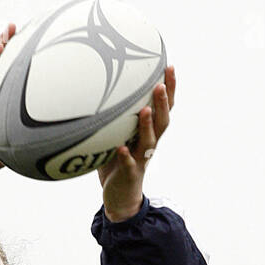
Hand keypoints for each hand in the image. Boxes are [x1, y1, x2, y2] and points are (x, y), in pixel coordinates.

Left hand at [97, 64, 174, 221]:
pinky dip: (126, 156)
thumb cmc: (117, 162)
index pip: (163, 108)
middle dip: (163, 103)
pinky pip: (129, 164)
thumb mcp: (117, 135)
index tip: (169, 66)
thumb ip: (114, 116)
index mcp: (148, 134)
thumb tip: (96, 87)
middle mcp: (148, 145)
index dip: (169, 89)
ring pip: (148, 141)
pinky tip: (121, 147)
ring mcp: (140, 159)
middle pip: (162, 121)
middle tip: (160, 84)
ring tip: (146, 110)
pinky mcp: (129, 174)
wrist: (120, 198)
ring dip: (148, 125)